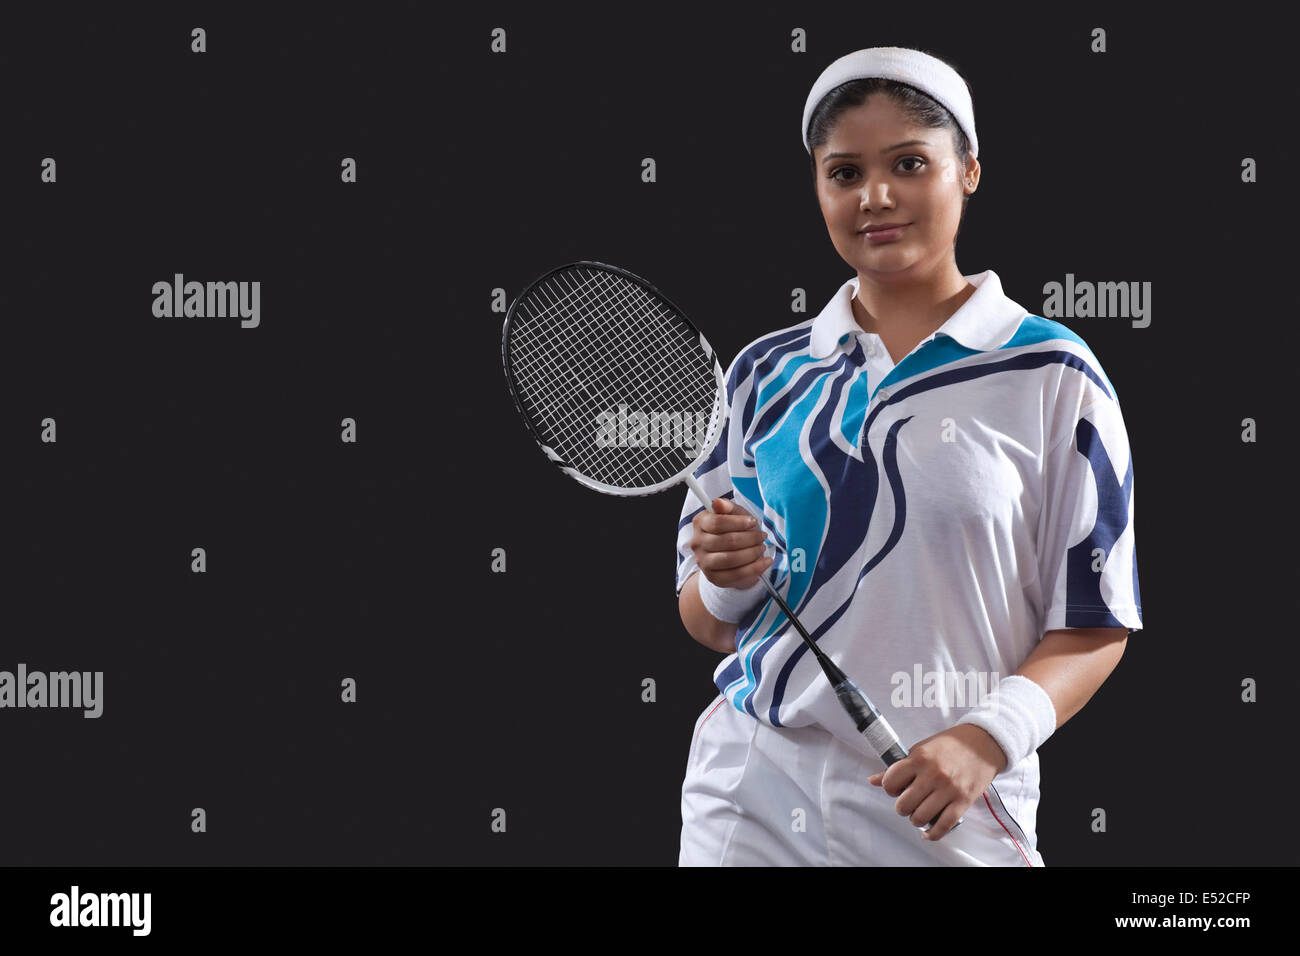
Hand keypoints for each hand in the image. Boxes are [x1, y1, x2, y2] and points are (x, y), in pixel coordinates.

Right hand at [690, 497, 772, 588]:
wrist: (731, 555)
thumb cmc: (734, 530)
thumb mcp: (734, 514)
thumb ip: (728, 507)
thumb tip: (718, 502)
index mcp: (700, 523)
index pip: (717, 522)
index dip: (738, 522)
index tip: (753, 522)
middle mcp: (697, 543)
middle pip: (726, 541)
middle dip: (749, 538)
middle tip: (762, 536)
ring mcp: (704, 562)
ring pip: (730, 559)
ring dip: (752, 553)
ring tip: (762, 547)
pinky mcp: (714, 578)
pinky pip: (736, 575)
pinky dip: (754, 568)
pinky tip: (765, 562)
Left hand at [866, 723, 1006, 840]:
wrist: (983, 743)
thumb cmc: (950, 745)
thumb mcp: (921, 749)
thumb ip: (898, 766)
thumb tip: (873, 780)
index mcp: (920, 758)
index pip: (890, 781)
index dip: (889, 788)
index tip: (894, 788)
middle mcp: (933, 774)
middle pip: (904, 804)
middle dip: (902, 807)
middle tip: (908, 803)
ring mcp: (949, 789)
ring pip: (921, 817)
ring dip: (916, 820)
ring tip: (919, 813)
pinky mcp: (963, 801)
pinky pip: (943, 825)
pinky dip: (933, 834)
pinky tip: (927, 832)